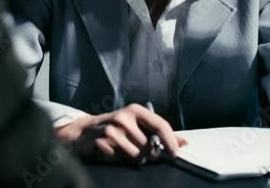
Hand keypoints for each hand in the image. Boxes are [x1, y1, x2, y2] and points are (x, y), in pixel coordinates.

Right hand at [55, 104, 187, 164]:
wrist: (84, 131)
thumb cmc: (117, 128)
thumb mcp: (138, 125)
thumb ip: (160, 133)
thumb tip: (184, 142)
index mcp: (135, 110)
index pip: (160, 125)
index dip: (170, 141)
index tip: (175, 154)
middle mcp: (124, 117)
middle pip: (149, 146)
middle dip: (148, 154)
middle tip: (138, 150)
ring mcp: (111, 129)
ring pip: (136, 156)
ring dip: (134, 159)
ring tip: (124, 151)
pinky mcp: (101, 141)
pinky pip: (120, 160)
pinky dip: (119, 160)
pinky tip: (112, 151)